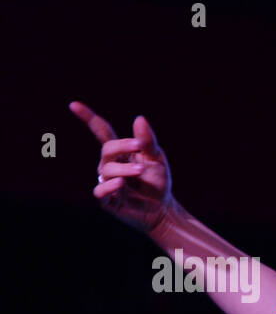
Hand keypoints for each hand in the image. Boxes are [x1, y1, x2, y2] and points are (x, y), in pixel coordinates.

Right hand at [68, 101, 173, 233]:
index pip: (101, 132)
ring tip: (140, 171)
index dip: (88, 118)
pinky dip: (109, 187)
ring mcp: (107, 182)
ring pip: (106, 171)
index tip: (74, 105)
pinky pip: (100, 191)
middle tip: (139, 146)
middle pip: (107, 150)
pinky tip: (120, 184)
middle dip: (122, 146)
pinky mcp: (108, 200)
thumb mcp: (157, 159)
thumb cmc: (157, 182)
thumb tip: (139, 118)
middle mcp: (109, 165)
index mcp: (120, 152)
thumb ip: (147, 141)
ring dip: (124, 169)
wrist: (163, 209)